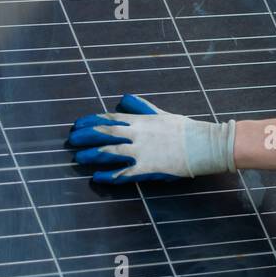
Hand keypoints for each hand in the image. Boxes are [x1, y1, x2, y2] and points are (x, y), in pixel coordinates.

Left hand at [66, 94, 235, 182]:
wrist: (204, 145)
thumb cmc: (184, 129)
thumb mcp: (161, 114)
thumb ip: (140, 107)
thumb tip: (123, 99)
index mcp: (140, 121)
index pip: (110, 119)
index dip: (91, 122)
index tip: (77, 124)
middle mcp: (137, 135)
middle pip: (105, 134)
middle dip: (85, 136)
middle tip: (71, 140)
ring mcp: (141, 152)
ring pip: (109, 152)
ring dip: (91, 155)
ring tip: (77, 158)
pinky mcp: (147, 169)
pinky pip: (123, 173)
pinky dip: (108, 175)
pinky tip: (96, 177)